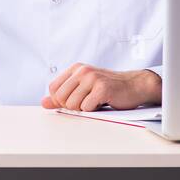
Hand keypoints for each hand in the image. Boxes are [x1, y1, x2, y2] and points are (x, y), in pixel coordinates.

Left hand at [41, 64, 160, 110]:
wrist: (135, 86)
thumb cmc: (109, 89)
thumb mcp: (83, 89)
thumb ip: (63, 96)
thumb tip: (44, 103)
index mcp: (76, 69)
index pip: (53, 89)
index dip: (61, 101)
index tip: (76, 100)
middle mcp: (82, 70)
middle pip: (60, 98)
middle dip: (72, 106)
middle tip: (87, 102)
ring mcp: (92, 78)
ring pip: (72, 105)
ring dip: (84, 109)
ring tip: (96, 102)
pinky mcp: (102, 88)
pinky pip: (86, 108)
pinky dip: (94, 110)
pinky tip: (103, 102)